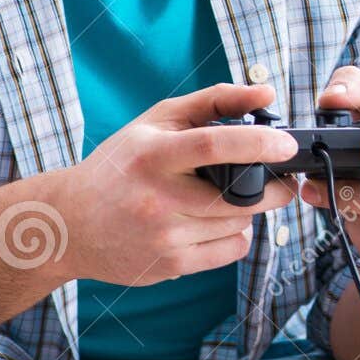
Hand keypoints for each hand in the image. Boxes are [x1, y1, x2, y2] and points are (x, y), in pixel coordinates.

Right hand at [54, 81, 300, 285]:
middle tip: (281, 178)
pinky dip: (236, 235)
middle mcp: (158, 198)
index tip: (288, 145)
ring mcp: (164, 237)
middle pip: (239, 196)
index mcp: (153, 155)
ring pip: (238, 224)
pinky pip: (229, 251)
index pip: (216, 145)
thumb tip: (266, 93)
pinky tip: (218, 223)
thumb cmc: (120, 166)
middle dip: (274, 188)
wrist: (71, 223)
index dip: (261, 144)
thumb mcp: (155, 122)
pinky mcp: (169, 266)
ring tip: (232, 198)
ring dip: (248, 211)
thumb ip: (212, 102)